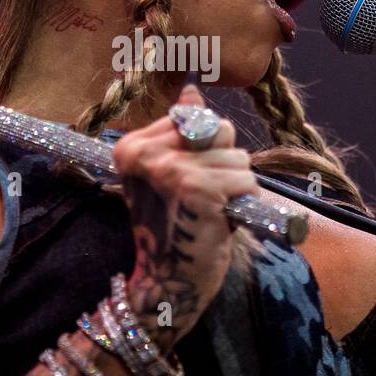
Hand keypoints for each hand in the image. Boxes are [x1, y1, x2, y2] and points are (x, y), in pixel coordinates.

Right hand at [111, 83, 258, 352]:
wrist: (168, 284)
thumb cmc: (174, 229)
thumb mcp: (169, 173)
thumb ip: (182, 131)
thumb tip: (192, 92)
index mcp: (131, 145)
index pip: (196, 117)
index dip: (207, 149)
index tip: (184, 183)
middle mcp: (146, 152)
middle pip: (220, 129)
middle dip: (224, 163)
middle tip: (201, 198)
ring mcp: (172, 169)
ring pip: (238, 157)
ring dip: (236, 186)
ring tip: (211, 211)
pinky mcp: (198, 188)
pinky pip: (245, 179)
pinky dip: (243, 202)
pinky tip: (221, 219)